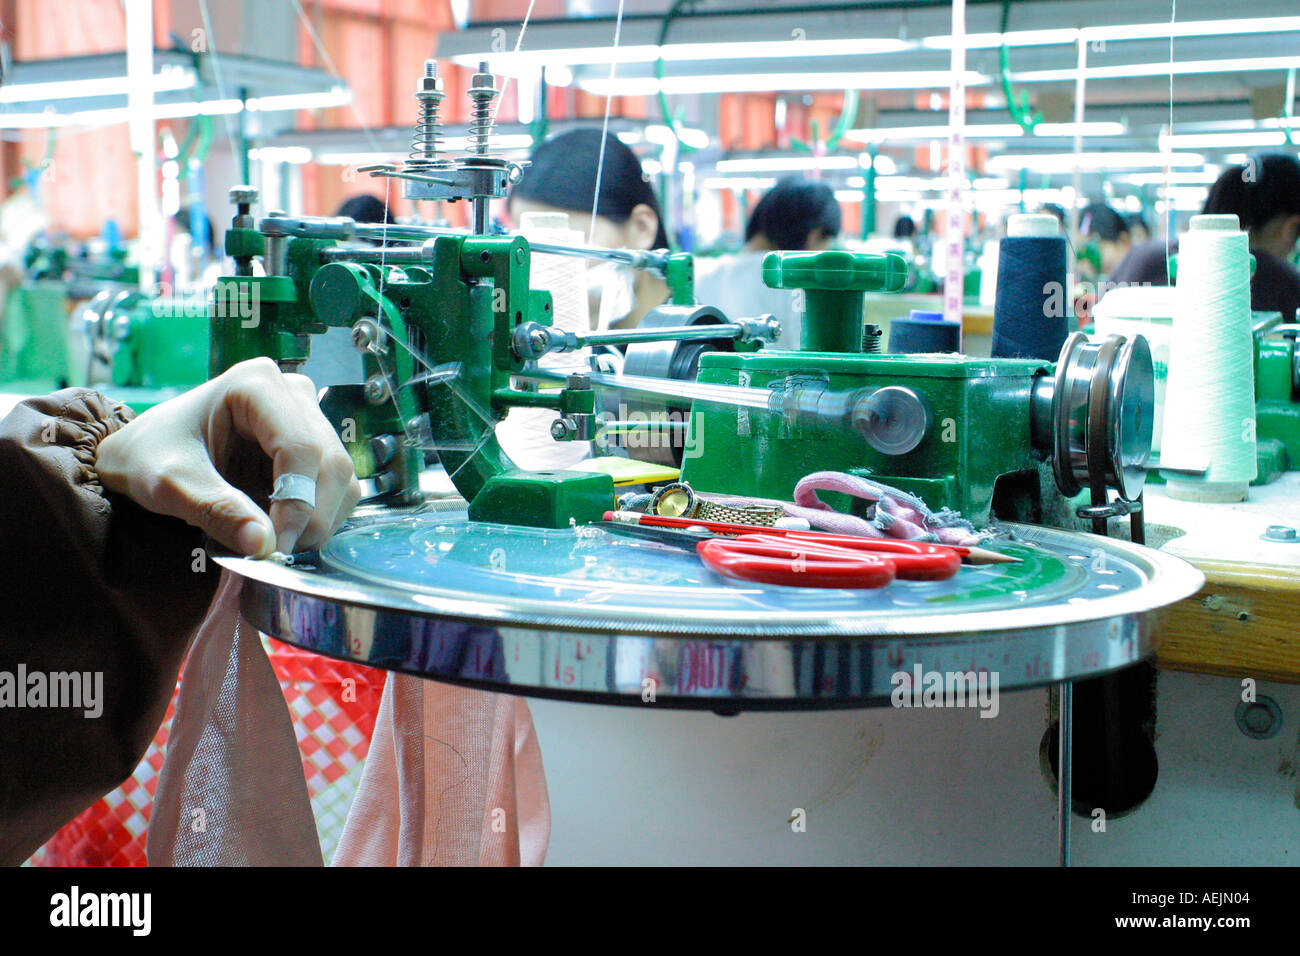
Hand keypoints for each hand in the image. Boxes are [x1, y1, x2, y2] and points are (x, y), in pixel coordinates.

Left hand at [96, 358, 361, 556]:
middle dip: (312, 515)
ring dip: (320, 518)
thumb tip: (265, 545)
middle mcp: (293, 393)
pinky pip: (337, 485)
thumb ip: (215, 510)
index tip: (276, 546)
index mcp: (256, 385)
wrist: (148, 452)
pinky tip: (286, 529)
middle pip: (330, 462)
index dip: (297, 501)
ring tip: (278, 543)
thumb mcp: (168, 484)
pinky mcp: (314, 444)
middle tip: (278, 553)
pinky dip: (320, 515)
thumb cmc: (150, 456)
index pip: (300, 447)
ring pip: (341, 476)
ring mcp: (309, 417)